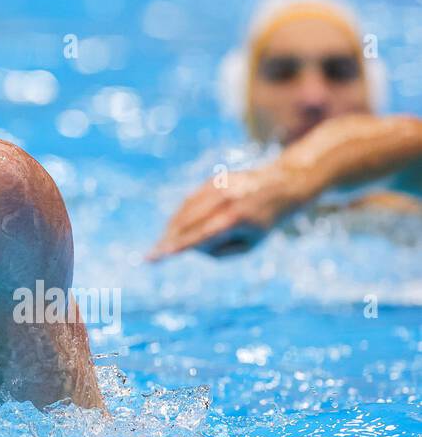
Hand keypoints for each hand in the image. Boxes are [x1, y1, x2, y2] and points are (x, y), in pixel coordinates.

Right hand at [148, 163, 308, 260]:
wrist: (282, 186)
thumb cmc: (264, 223)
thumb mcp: (249, 245)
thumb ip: (220, 251)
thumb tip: (191, 246)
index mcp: (235, 218)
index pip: (198, 236)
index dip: (175, 247)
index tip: (156, 256)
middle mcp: (223, 199)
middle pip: (187, 223)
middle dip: (169, 239)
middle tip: (154, 254)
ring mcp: (217, 186)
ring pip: (185, 209)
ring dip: (172, 227)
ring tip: (163, 243)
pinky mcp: (212, 180)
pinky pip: (190, 200)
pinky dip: (181, 214)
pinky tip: (174, 226)